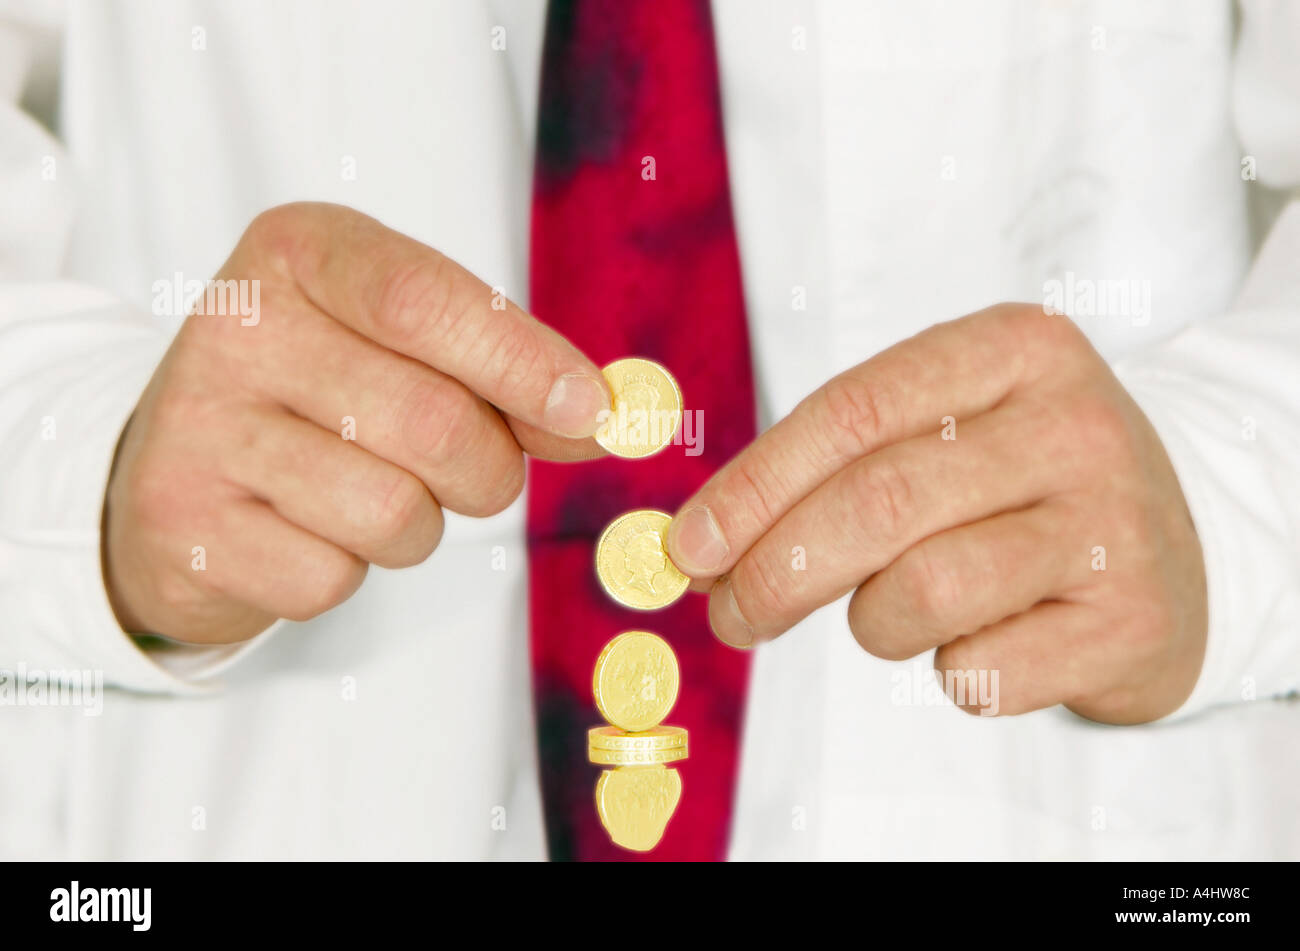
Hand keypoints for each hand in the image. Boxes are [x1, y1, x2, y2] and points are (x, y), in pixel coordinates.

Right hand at [104, 202, 608, 643]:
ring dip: (419, 526)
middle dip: (489, 470)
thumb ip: (505, 369)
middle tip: (474, 469)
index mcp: (301, 252)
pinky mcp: (185, 527)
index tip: (593, 413)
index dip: (524, 365)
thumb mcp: (407, 341)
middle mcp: (238, 326)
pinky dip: (349, 570)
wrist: (181, 462)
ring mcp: (199, 428)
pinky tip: (310, 529)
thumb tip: (598, 418)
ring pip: (391, 512)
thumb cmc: (323, 390)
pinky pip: (330, 578)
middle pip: (434, 423)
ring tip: (377, 492)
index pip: (425, 302)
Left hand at [666, 303, 1206, 723]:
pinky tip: (979, 642)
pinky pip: (981, 674)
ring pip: (924, 592)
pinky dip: (949, 672)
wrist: (1182, 544)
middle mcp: (1073, 425)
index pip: (851, 411)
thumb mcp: (946, 430)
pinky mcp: (1134, 623)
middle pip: (878, 502)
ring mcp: (1114, 525)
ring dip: (875, 622)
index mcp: (1014, 348)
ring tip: (895, 611)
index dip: (754, 487)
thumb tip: (705, 547)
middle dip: (777, 572)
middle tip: (733, 615)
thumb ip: (834, 466)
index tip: (690, 547)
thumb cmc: (1019, 484)